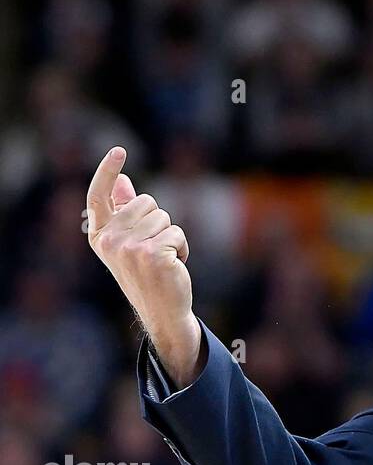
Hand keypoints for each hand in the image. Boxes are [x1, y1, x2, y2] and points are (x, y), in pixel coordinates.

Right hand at [85, 146, 200, 385]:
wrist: (163, 313)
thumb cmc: (147, 277)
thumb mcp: (130, 244)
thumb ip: (123, 213)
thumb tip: (122, 181)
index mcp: (99, 237)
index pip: (98, 196)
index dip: (107, 171)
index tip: (119, 151)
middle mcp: (110, 241)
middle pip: (145, 202)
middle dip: (158, 222)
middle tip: (154, 251)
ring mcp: (130, 249)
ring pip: (163, 217)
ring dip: (171, 236)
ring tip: (164, 260)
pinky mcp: (153, 254)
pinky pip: (177, 233)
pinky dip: (182, 247)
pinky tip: (175, 266)